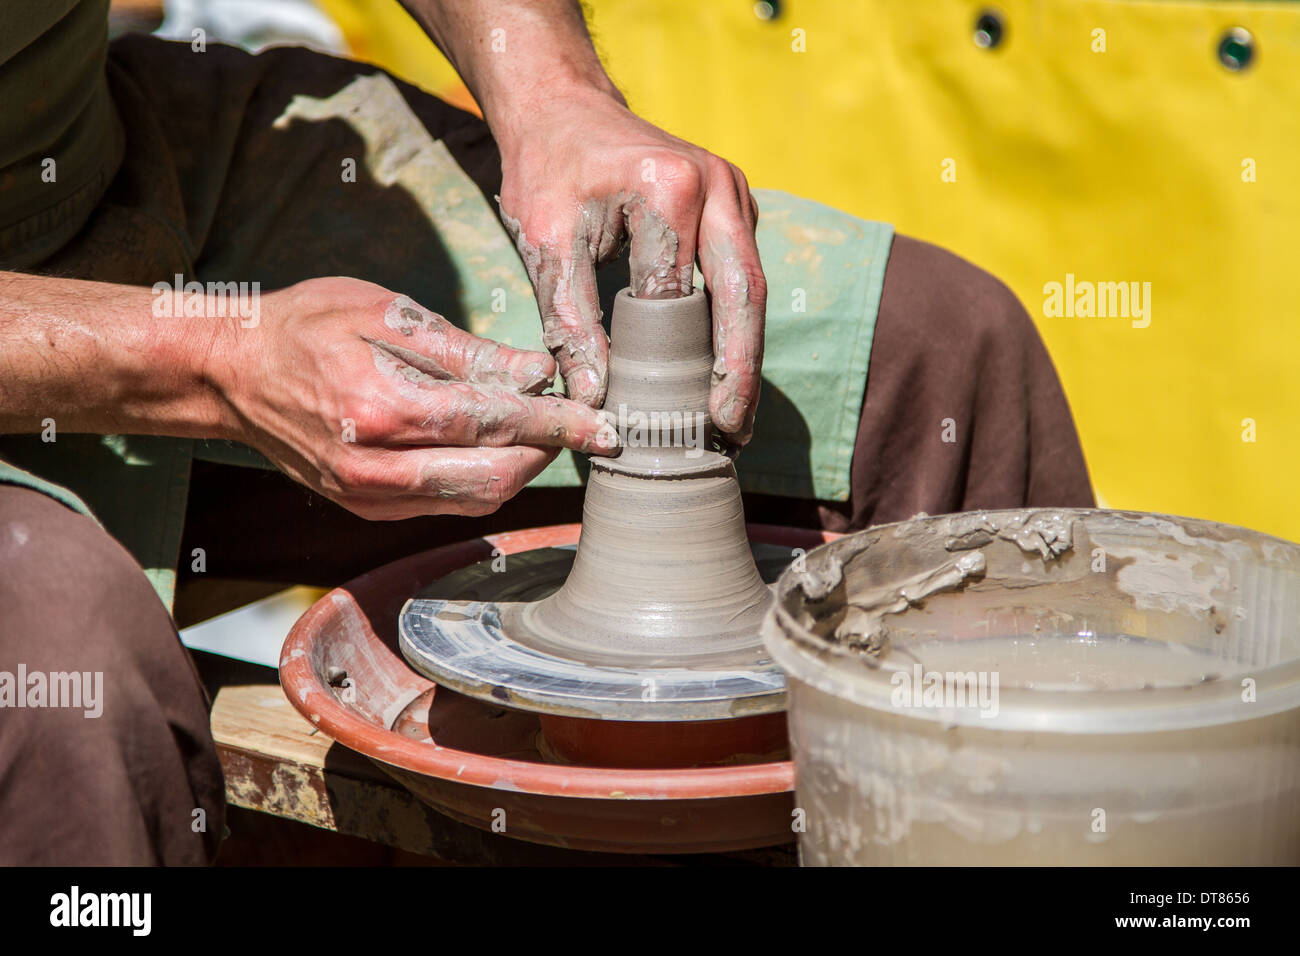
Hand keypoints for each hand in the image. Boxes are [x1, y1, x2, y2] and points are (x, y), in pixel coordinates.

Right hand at [211, 277, 617, 518]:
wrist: (230, 372)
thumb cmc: (305, 325)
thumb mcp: (384, 311)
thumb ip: (465, 351)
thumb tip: (536, 374)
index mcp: (380, 408)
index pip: (494, 425)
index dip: (558, 425)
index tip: (605, 424)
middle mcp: (374, 466)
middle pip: (494, 477)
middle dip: (550, 454)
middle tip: (583, 425)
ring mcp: (367, 496)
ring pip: (474, 499)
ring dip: (521, 471)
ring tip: (546, 433)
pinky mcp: (365, 508)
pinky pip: (444, 504)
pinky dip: (483, 481)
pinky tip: (498, 450)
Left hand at [495, 85, 765, 443]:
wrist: (564, 110)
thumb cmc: (548, 171)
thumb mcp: (545, 244)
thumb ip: (570, 322)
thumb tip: (597, 399)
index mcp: (670, 189)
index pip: (676, 298)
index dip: (672, 367)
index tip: (667, 422)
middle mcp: (717, 186)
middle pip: (743, 295)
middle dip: (740, 371)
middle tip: (731, 432)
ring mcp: (735, 193)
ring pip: (751, 288)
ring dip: (745, 355)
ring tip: (735, 420)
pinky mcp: (736, 206)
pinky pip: (743, 274)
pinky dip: (735, 326)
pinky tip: (725, 375)